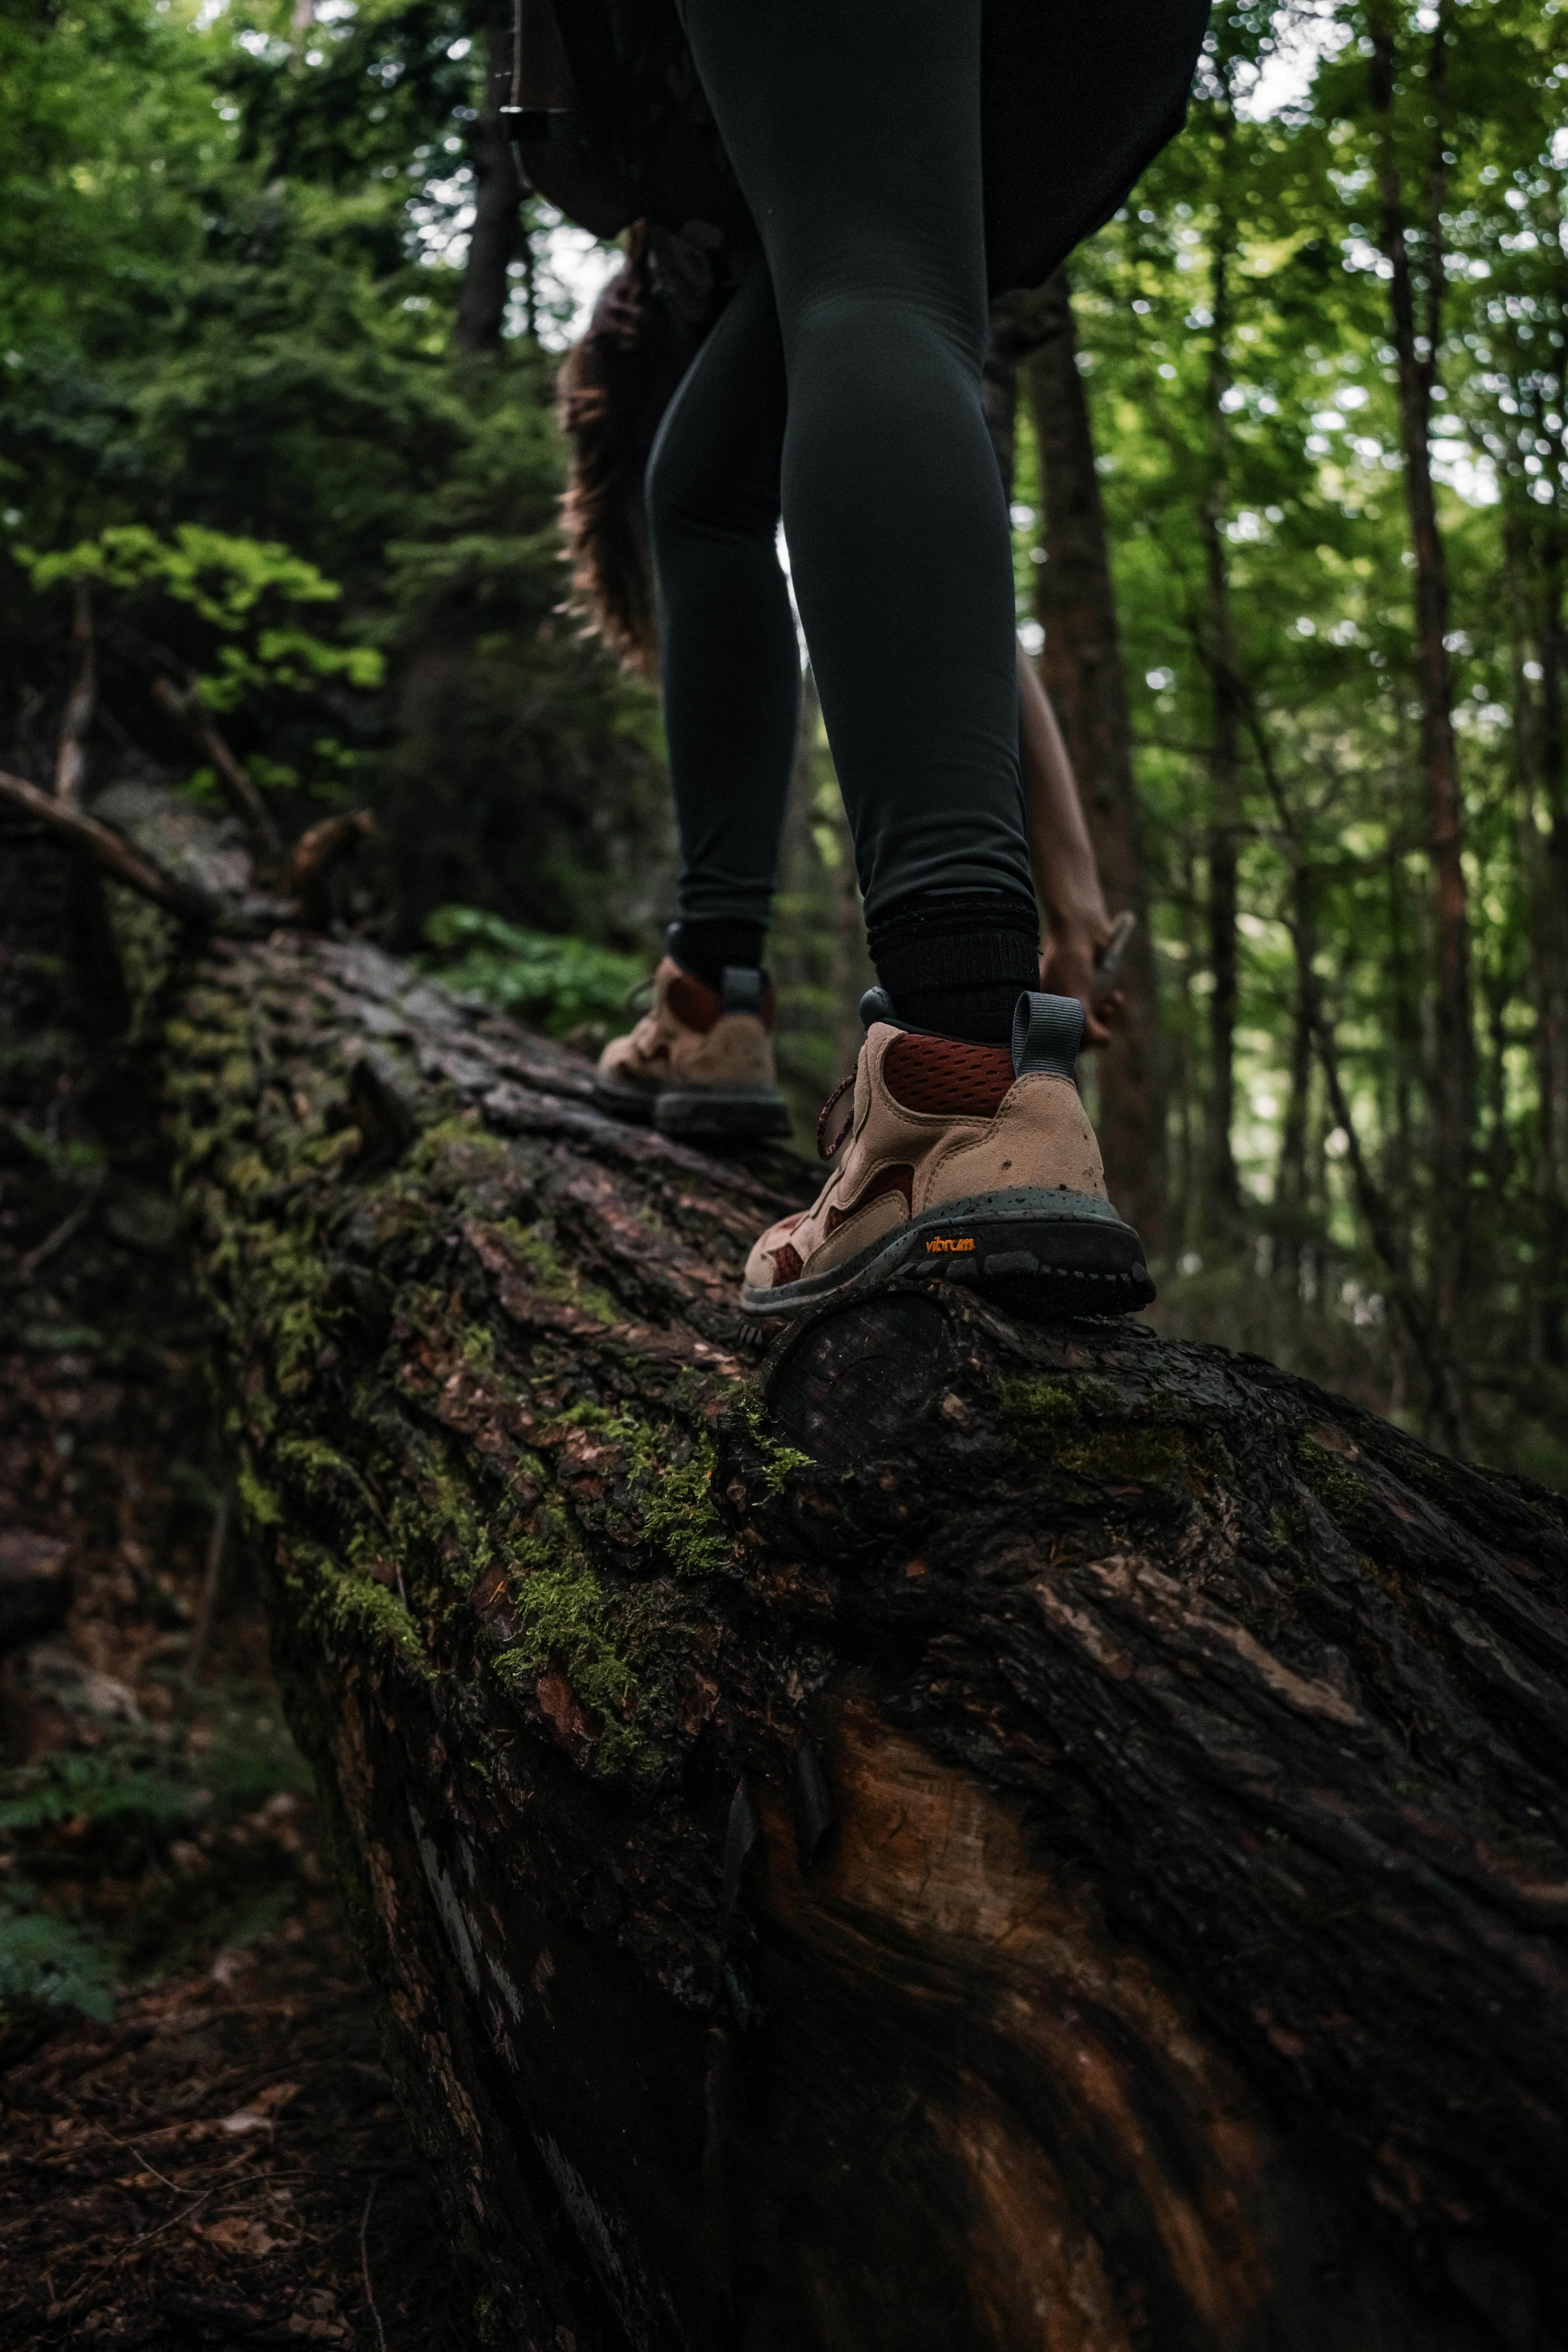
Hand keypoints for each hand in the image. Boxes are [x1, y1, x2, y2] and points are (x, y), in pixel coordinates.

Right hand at [1039, 924, 1120, 1047]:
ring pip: (1085, 1022)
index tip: (1091, 1047)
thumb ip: (1084, 1025)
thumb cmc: (1071, 957)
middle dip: (1092, 1031)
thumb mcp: (1076, 996)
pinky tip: (1117, 997)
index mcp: (1035, 1008)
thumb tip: (1103, 1042)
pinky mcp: (1081, 989)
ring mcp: (1063, 996)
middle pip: (1070, 1034)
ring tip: (1113, 1003)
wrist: (1082, 924)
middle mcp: (1047, 1004)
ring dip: (1103, 1016)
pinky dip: (1107, 1006)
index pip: (1050, 1042)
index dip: (1072, 1048)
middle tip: (1106, 1028)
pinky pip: (1094, 1008)